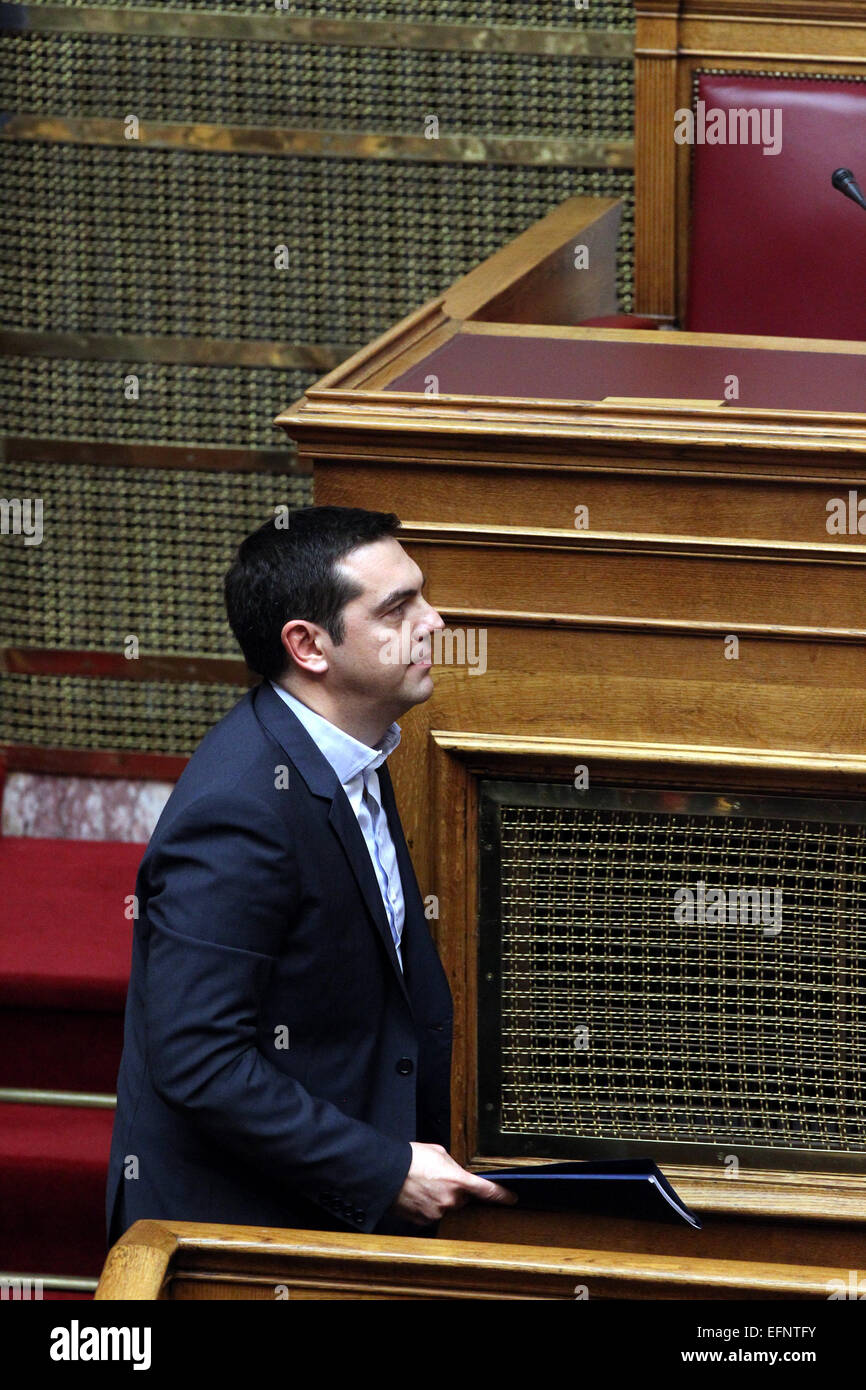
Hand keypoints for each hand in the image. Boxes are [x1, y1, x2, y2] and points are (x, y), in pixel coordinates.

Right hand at [388, 1142, 518, 1226]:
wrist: (386, 1172)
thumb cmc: (411, 1159)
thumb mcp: (439, 1153)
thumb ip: (455, 1166)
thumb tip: (458, 1173)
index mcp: (457, 1180)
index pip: (487, 1191)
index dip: (502, 1195)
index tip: (511, 1198)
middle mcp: (450, 1200)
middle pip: (462, 1199)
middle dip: (455, 1191)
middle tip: (438, 1178)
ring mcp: (436, 1213)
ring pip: (447, 1207)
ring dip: (440, 1198)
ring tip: (423, 1185)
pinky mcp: (423, 1221)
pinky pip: (432, 1214)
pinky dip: (427, 1206)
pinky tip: (417, 1194)